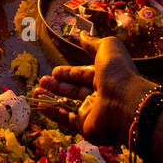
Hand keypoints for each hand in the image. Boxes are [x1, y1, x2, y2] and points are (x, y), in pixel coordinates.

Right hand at [34, 36, 156, 145]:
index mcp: (106, 77)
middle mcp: (100, 95)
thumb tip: (82, 35)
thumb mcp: (107, 48)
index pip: (84, 74)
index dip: (69, 72)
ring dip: (52, 98)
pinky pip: (66, 119)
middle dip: (58, 84)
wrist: (125, 104)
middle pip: (75, 89)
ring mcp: (92, 112)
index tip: (55, 71)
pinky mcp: (85, 127)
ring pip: (68, 104)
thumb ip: (93, 43)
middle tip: (43, 80)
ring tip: (37, 91)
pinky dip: (52, 113)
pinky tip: (40, 105)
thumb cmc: (118, 73)